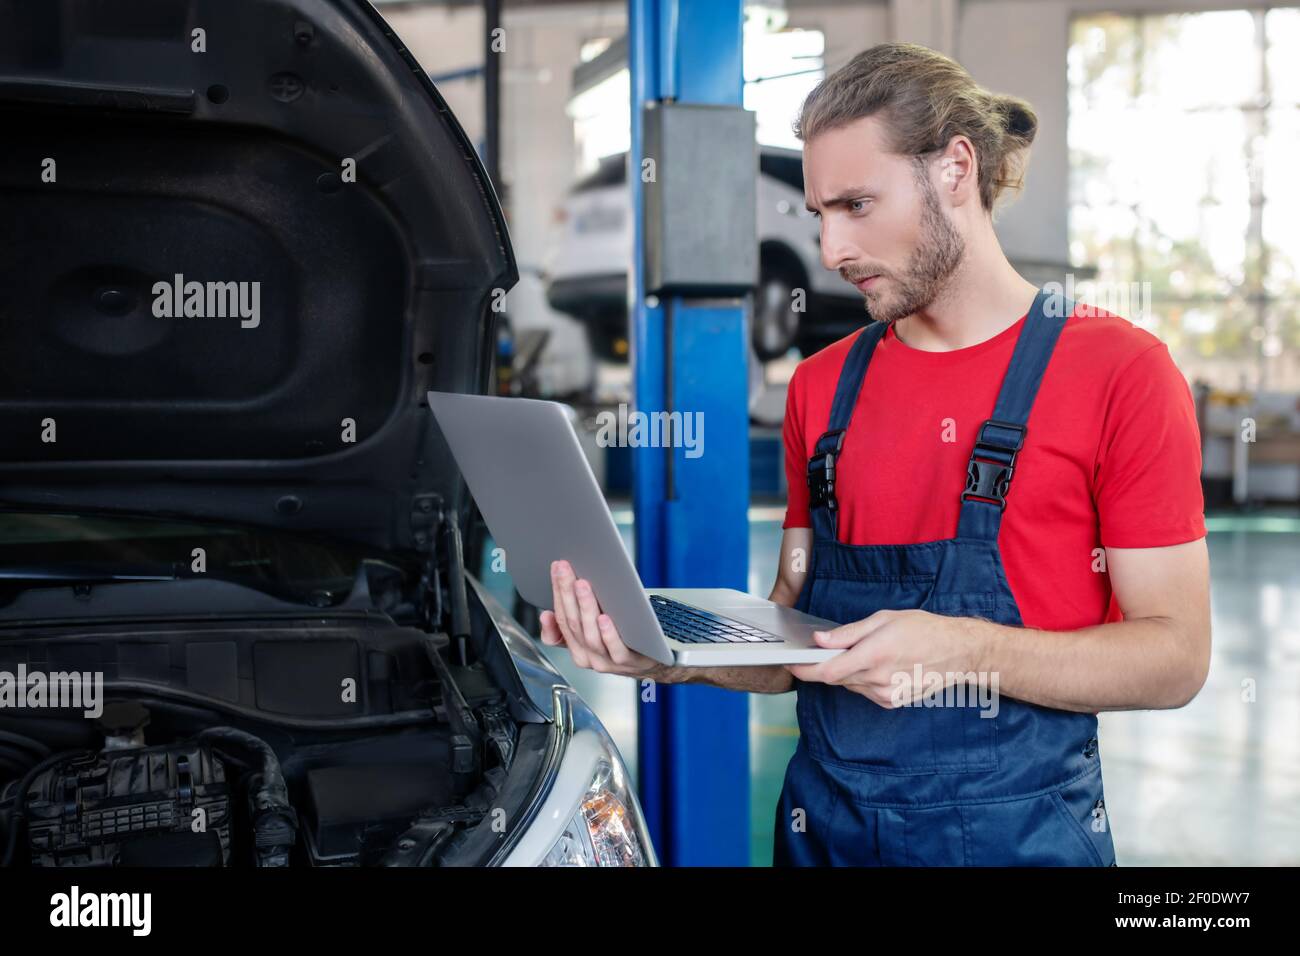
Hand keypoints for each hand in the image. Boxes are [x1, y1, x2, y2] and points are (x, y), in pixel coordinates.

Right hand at [538, 559, 664, 677]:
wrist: (654, 660)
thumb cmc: (623, 639)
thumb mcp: (592, 632)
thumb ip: (572, 623)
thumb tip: (547, 614)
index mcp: (576, 647)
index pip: (561, 617)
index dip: (557, 591)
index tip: (557, 568)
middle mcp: (588, 656)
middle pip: (573, 623)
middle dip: (567, 592)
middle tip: (565, 569)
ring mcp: (606, 661)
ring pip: (590, 635)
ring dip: (585, 608)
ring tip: (582, 586)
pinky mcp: (628, 663)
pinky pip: (615, 650)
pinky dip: (608, 634)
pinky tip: (605, 618)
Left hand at [785, 609, 985, 706]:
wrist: (957, 653)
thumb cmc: (922, 629)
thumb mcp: (883, 620)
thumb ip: (848, 633)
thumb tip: (819, 639)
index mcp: (874, 655)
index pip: (827, 671)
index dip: (804, 668)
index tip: (790, 661)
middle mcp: (878, 679)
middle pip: (835, 678)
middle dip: (824, 664)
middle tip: (823, 649)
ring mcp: (885, 694)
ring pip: (849, 684)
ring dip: (846, 671)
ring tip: (864, 652)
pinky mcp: (891, 702)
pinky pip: (863, 691)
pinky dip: (861, 679)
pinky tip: (877, 665)